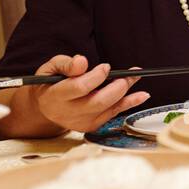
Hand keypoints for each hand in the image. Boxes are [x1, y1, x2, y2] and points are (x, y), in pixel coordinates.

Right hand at [30, 54, 148, 132]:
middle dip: (117, 87)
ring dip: (127, 93)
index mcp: (55, 96)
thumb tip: (82, 61)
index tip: (106, 67)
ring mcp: (80, 122)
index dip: (96, 77)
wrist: (46, 108)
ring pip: (109, 108)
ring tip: (137, 77)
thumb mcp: (50, 69)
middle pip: (98, 101)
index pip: (79, 88)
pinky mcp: (90, 126)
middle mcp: (68, 112)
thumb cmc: (50, 84)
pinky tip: (142, 95)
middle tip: (128, 75)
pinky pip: (113, 114)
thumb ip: (65, 64)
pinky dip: (128, 103)